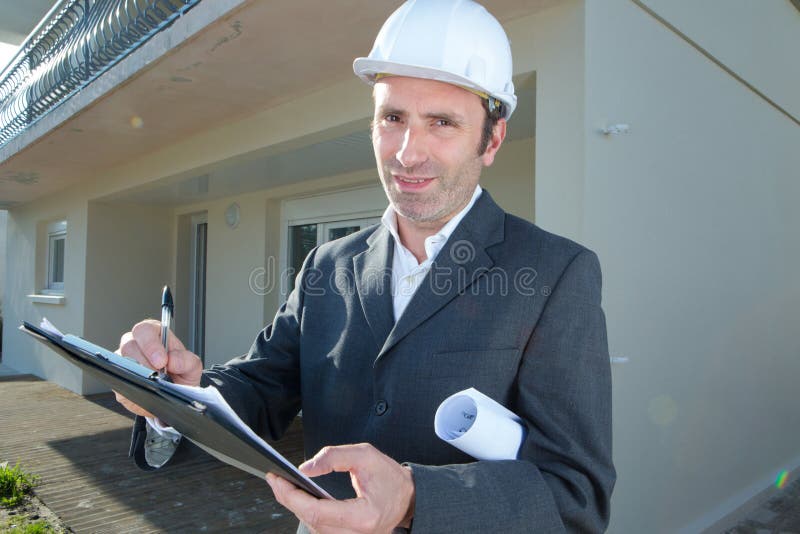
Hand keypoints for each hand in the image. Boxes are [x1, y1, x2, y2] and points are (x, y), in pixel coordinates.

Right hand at [113, 319, 202, 416]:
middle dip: (144, 362)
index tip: (161, 361)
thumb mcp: (192, 367)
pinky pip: (119, 386)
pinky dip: (133, 392)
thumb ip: (187, 360)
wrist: (176, 396)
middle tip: (157, 375)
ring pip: (120, 365)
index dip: (150, 344)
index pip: (145, 330)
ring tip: (154, 385)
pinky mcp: (120, 381)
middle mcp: (137, 346)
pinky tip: (146, 396)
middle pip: (129, 345)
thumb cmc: (181, 375)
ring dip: (138, 376)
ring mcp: (125, 363)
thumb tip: (173, 361)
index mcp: (155, 335)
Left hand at [266, 443, 414, 533]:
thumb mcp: (365, 455)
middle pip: (311, 522)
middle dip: (289, 499)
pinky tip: (299, 498)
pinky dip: (307, 513)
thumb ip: (334, 457)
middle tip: (275, 479)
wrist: (408, 496)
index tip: (277, 479)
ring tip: (284, 486)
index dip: (292, 496)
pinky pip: (321, 529)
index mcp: (363, 517)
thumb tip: (305, 468)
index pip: (318, 512)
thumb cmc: (390, 477)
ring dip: (296, 507)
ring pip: (314, 528)